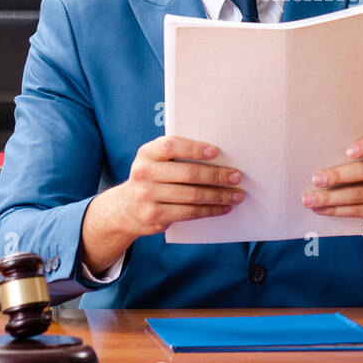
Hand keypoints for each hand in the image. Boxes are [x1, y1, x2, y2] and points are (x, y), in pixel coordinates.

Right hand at [98, 136, 245, 238]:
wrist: (126, 209)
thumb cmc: (152, 178)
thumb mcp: (155, 161)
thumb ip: (177, 155)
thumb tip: (218, 156)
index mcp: (147, 154)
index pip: (170, 146)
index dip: (194, 148)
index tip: (216, 152)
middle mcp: (144, 173)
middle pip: (187, 174)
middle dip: (216, 175)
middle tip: (236, 176)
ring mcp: (148, 196)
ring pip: (192, 196)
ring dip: (219, 195)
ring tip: (236, 194)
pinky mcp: (155, 216)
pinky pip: (189, 213)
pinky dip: (210, 210)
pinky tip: (223, 207)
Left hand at [302, 130, 362, 237]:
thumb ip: (357, 155)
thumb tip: (320, 158)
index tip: (347, 151)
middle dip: (338, 176)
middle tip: (316, 179)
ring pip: (360, 195)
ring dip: (331, 198)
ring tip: (310, 199)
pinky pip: (360, 211)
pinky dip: (337, 210)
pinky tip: (322, 209)